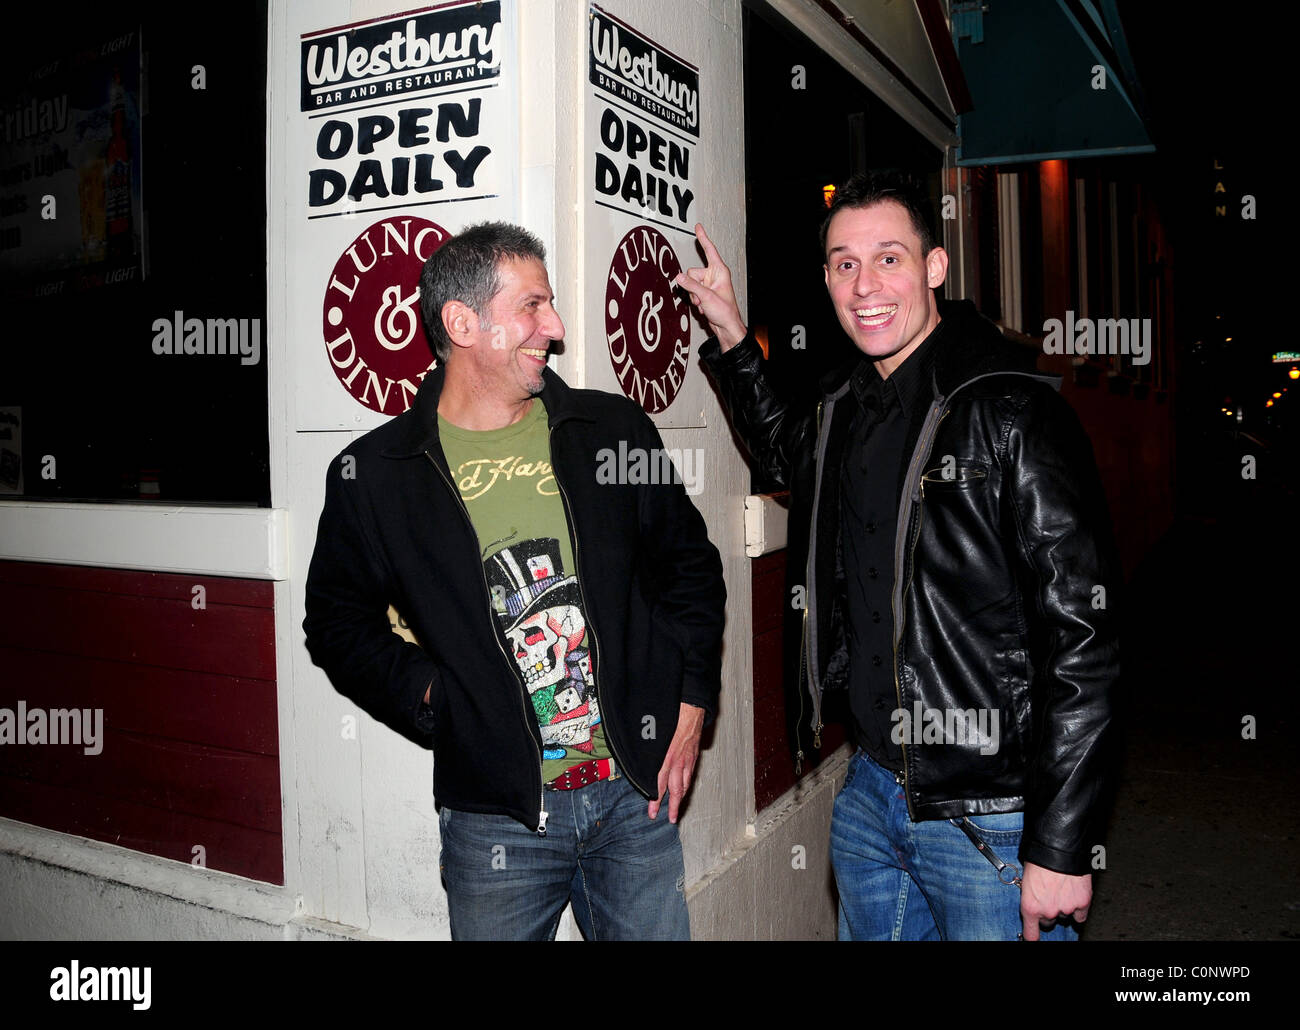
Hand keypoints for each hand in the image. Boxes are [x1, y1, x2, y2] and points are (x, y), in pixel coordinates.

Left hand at [647, 703, 705, 822]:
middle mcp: (679, 760)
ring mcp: (688, 758)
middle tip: (671, 819)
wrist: (692, 706)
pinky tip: (686, 787)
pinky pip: (691, 773)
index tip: (653, 812)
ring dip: (681, 798)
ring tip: (678, 808)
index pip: (659, 784)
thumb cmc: (673, 715)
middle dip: (673, 806)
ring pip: (685, 783)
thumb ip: (647, 748)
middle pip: (676, 789)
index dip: (656, 800)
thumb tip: (635, 756)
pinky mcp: (694, 753)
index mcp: (667, 756)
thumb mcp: (654, 732)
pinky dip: (688, 783)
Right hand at [674, 223, 746, 350]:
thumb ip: (691, 285)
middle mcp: (713, 275)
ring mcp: (708, 284)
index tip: (698, 227)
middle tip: (702, 297)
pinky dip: (695, 300)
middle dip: (692, 286)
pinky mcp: (704, 293)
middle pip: (692, 272)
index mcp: (719, 271)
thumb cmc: (725, 311)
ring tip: (704, 304)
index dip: (703, 238)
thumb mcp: (706, 296)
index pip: (709, 250)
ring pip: (689, 283)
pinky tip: (703, 307)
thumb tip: (678, 277)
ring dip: (693, 295)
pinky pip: (691, 292)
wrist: (726, 327)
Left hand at [1019, 862, 1090, 939]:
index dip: (1032, 936)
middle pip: (1048, 921)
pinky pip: (1081, 916)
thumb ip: (1031, 894)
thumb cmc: (1040, 859)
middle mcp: (1048, 912)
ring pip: (1065, 916)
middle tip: (1049, 896)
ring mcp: (1066, 909)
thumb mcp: (1026, 879)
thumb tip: (1034, 898)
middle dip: (1048, 911)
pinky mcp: (1082, 904)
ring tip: (1061, 888)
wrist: (1059, 849)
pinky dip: (1079, 909)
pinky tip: (1075, 897)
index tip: (1032, 938)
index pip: (1031, 933)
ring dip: (1064, 906)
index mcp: (1030, 906)